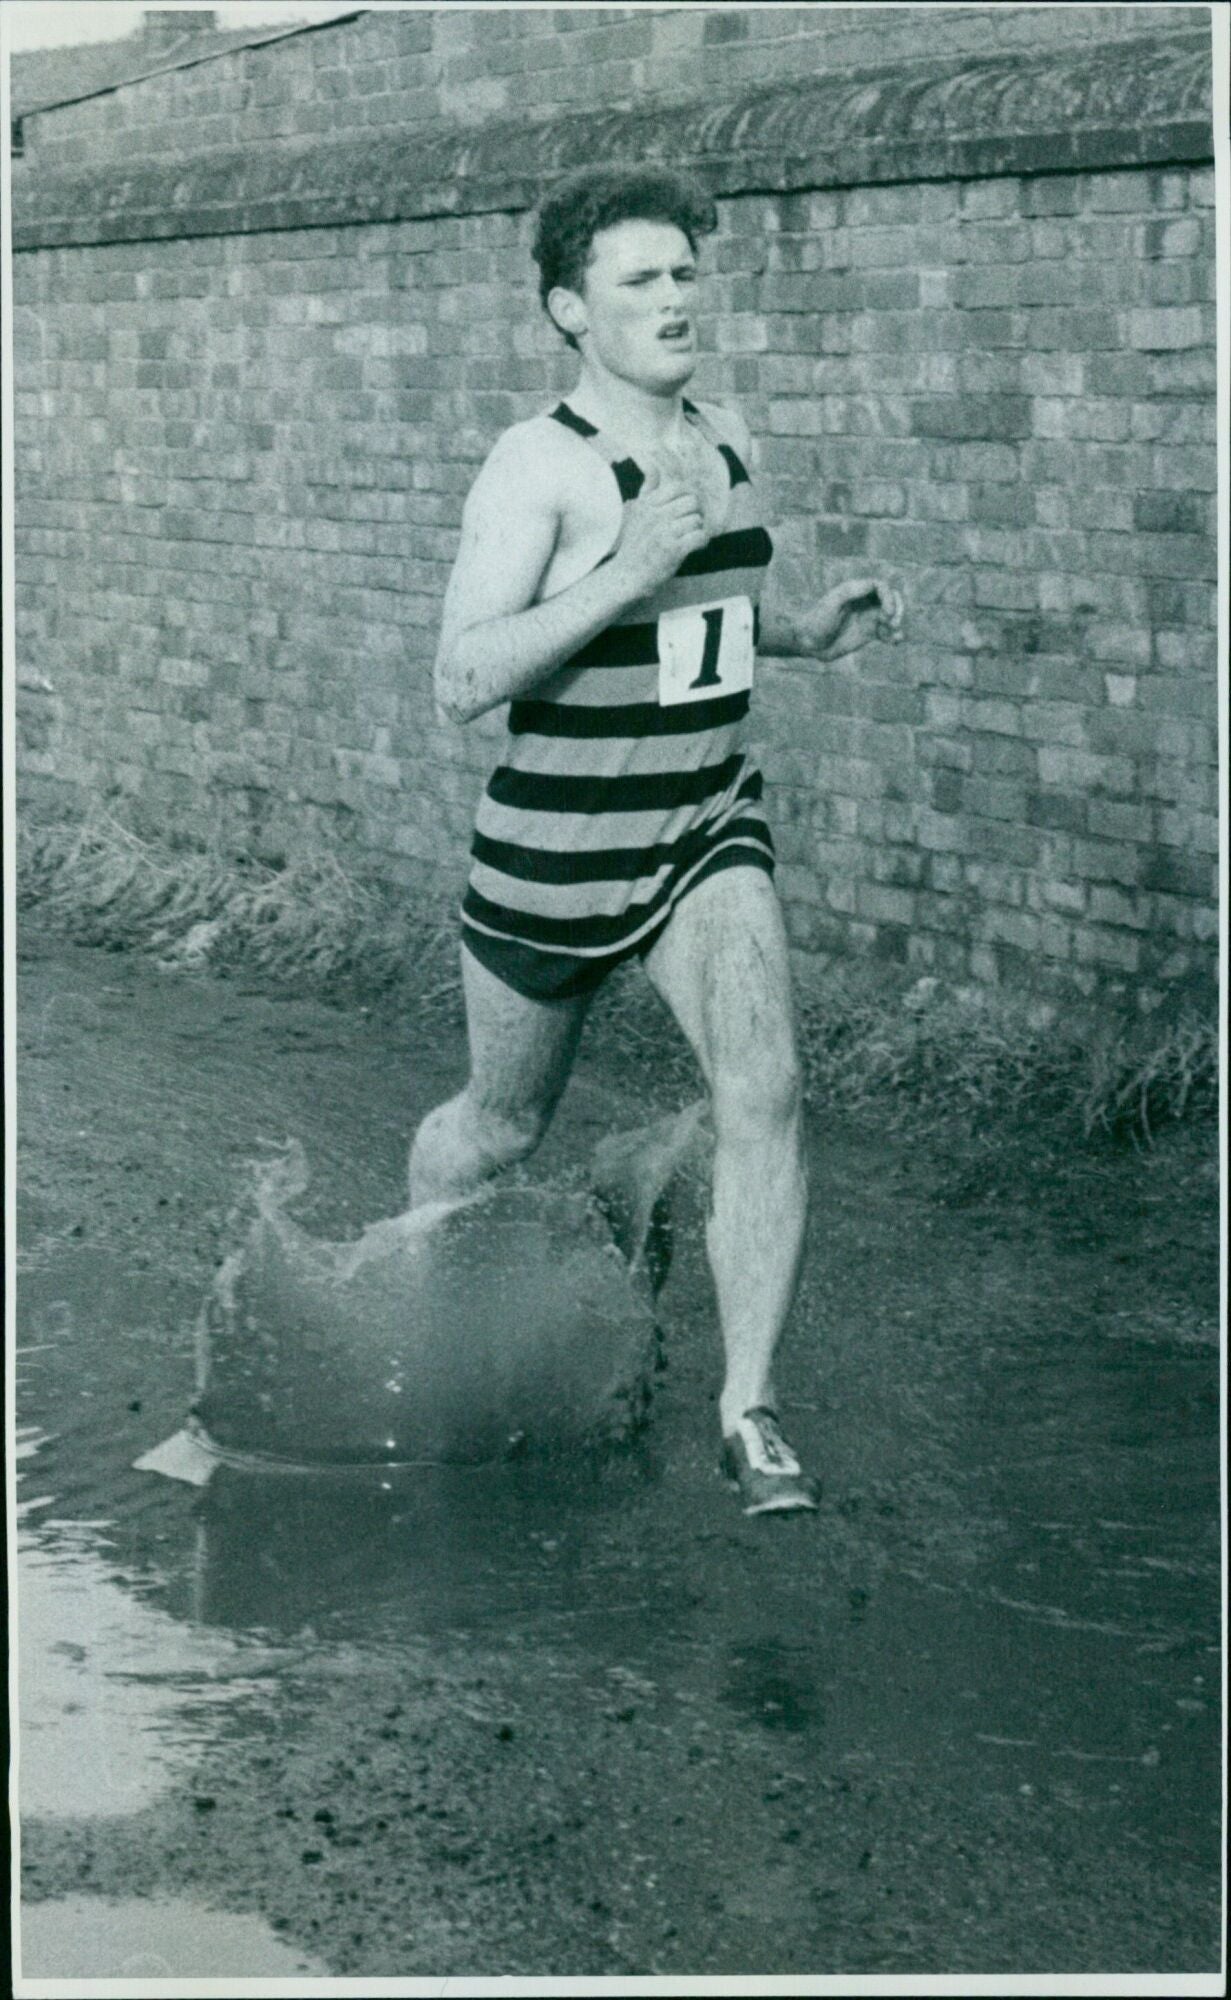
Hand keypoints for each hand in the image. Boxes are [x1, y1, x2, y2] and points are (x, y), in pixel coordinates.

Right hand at [611, 461, 707, 597]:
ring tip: (691, 537)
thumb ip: (648, 488)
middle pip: (692, 502)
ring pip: (696, 519)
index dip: (688, 497)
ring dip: (698, 529)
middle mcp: (655, 515)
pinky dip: (702, 541)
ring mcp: (664, 532)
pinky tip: (696, 546)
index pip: (679, 487)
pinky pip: (699, 536)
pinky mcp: (673, 550)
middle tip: (692, 524)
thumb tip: (652, 464)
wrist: (627, 574)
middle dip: (696, 513)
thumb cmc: (635, 543)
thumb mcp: (637, 511)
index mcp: (648, 504)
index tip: (687, 509)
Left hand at [819, 577, 903, 659]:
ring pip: (891, 616)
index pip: (881, 587)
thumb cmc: (816, 620)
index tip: (887, 614)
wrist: (808, 642)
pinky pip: (886, 632)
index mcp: (856, 590)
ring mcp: (867, 617)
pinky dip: (894, 635)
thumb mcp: (832, 604)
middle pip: (891, 599)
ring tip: (895, 635)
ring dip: (898, 623)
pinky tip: (896, 641)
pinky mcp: (868, 633)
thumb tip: (872, 584)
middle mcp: (865, 602)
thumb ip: (850, 592)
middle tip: (891, 623)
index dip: (889, 598)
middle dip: (897, 609)